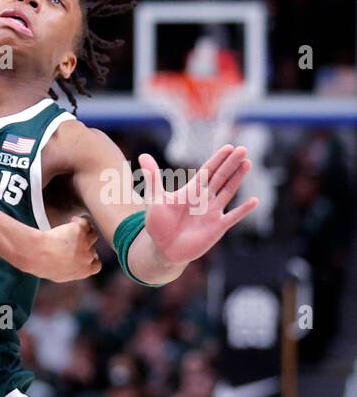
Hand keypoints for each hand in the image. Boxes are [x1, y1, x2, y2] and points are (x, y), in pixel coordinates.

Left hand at [26, 215, 101, 281]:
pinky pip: (86, 223)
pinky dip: (80, 221)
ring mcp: (85, 242)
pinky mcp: (79, 230)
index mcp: (84, 270)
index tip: (85, 256)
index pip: (96, 265)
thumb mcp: (59, 275)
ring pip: (93, 234)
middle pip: (92, 249)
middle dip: (85, 246)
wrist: (39, 254)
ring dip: (86, 232)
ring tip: (75, 231)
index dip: (91, 259)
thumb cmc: (44, 265)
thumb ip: (70, 271)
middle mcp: (87, 257)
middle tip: (74, 243)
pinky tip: (73, 221)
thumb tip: (70, 267)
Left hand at [139, 145, 258, 264]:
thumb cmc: (158, 224)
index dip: (218, 159)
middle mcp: (205, 199)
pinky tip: (254, 201)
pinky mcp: (216, 228)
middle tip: (243, 149)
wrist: (162, 249)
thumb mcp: (154, 199)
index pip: (207, 171)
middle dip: (231, 164)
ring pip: (227, 192)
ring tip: (247, 164)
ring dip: (237, 179)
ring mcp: (212, 212)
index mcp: (191, 191)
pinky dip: (242, 210)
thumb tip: (142, 156)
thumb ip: (152, 178)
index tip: (229, 147)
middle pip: (220, 177)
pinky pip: (232, 217)